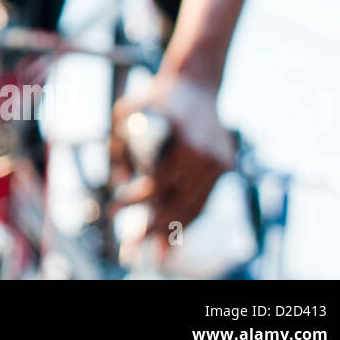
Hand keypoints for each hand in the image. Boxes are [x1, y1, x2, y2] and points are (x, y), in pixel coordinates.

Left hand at [110, 71, 236, 252]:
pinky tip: (174, 235)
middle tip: (133, 248)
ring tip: (157, 257)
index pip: (156, 183)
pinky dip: (189, 218)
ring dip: (176, 232)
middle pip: (180, 203)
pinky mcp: (226, 165)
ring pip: (197, 207)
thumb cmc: (156, 96)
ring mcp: (221, 162)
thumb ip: (119, 148)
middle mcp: (208, 155)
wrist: (196, 82)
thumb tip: (119, 183)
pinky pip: (205, 199)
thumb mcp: (125, 111)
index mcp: (185, 141)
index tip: (113, 211)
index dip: (134, 201)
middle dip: (154, 229)